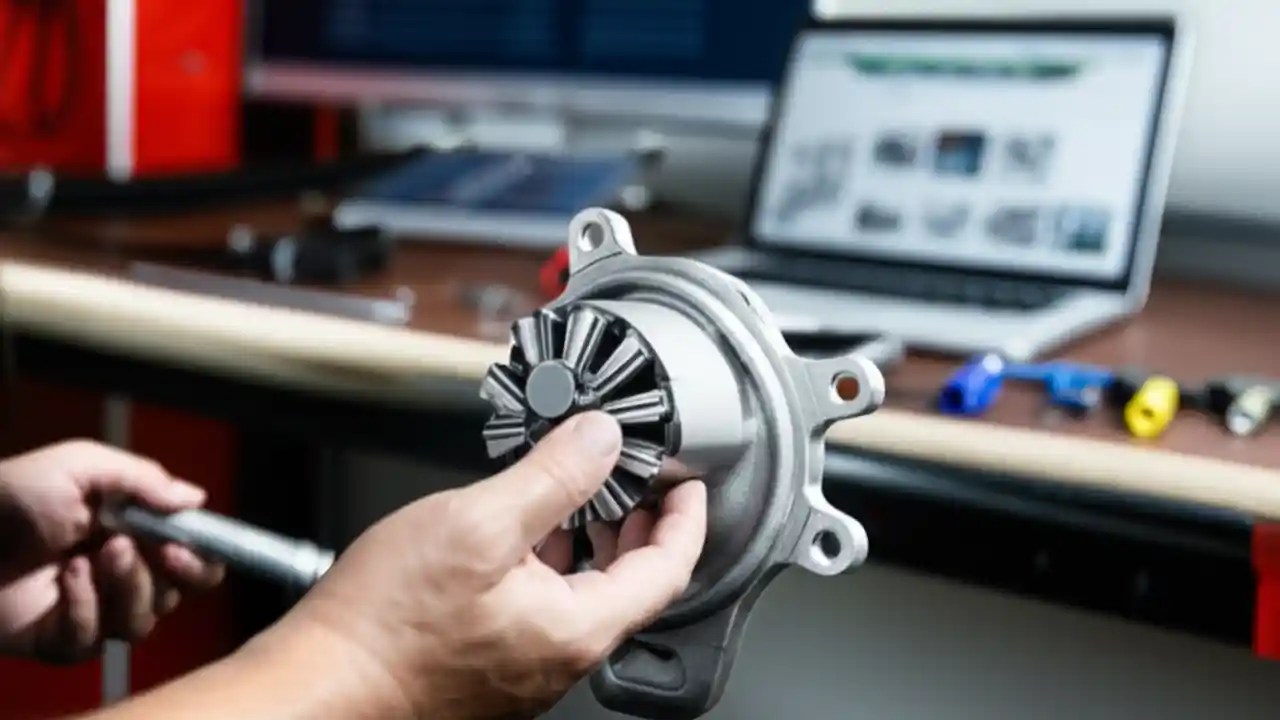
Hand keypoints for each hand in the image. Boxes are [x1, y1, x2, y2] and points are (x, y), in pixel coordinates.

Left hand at [0, 440, 225, 663]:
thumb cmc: (18, 492)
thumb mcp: (83, 467)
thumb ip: (143, 480)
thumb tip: (197, 498)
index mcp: (140, 534)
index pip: (196, 558)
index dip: (202, 560)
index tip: (183, 548)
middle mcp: (125, 575)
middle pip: (177, 594)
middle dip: (160, 574)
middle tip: (126, 548)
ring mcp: (96, 612)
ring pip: (141, 622)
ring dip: (122, 588)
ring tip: (87, 557)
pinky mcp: (63, 641)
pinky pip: (93, 639)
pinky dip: (83, 607)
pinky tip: (63, 578)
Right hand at [268, 411, 706, 718]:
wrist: (317, 689)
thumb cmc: (383, 625)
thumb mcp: (479, 523)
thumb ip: (552, 477)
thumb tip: (602, 440)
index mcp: (576, 627)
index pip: (667, 569)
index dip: (685, 517)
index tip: (687, 483)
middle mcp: (559, 658)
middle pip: (631, 585)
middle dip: (641, 526)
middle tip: (639, 481)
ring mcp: (525, 669)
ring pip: (584, 597)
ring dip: (593, 542)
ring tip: (581, 496)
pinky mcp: (490, 669)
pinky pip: (543, 611)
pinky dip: (551, 565)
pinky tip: (521, 538)